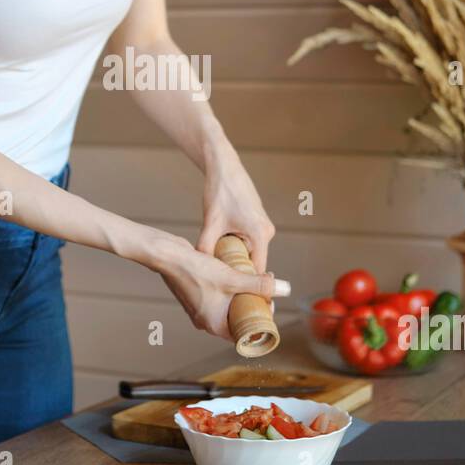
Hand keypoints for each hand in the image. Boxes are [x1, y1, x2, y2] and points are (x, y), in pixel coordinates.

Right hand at [155, 233, 289, 340]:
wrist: (168, 256)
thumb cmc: (197, 269)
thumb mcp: (233, 278)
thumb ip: (259, 284)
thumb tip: (284, 288)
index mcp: (213, 325)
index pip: (243, 334)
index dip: (259, 323)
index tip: (269, 307)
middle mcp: (204, 322)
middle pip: (236, 321)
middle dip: (252, 307)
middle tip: (265, 293)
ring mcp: (198, 310)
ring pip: (227, 309)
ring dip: (241, 298)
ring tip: (253, 283)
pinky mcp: (195, 298)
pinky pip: (217, 301)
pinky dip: (228, 293)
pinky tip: (236, 277)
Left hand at [197, 149, 275, 274]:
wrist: (225, 167)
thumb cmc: (220, 192)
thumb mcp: (210, 223)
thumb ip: (205, 247)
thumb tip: (198, 268)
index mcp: (260, 234)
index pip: (257, 271)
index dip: (246, 285)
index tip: (234, 297)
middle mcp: (266, 232)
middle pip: (253, 262)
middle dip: (238, 272)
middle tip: (221, 285)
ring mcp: (263, 226)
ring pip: (249, 252)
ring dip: (235, 259)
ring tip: (218, 269)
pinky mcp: (257, 222)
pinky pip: (248, 242)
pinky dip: (236, 248)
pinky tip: (221, 250)